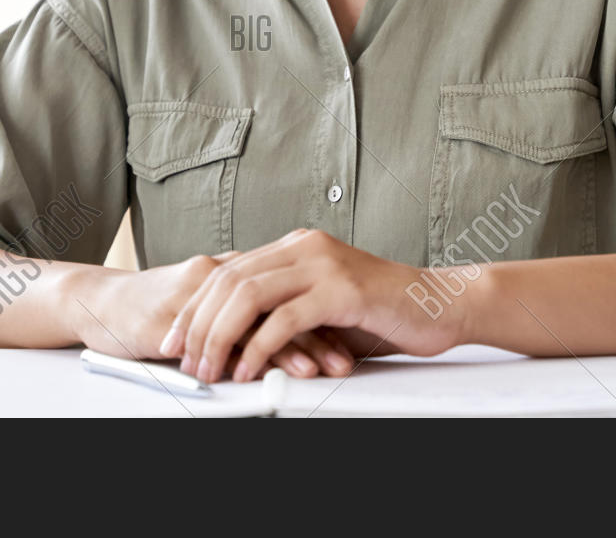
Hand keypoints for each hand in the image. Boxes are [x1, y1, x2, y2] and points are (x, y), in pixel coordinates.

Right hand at [71, 252, 353, 378]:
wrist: (100, 301)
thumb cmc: (152, 308)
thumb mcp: (204, 306)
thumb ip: (239, 313)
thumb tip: (281, 333)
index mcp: (234, 270)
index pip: (289, 291)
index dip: (322, 316)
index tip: (350, 339)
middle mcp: (222, 271)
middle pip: (282, 302)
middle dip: (319, 334)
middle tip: (346, 360)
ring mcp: (201, 286)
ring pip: (258, 316)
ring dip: (292, 346)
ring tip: (320, 370)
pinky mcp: (178, 306)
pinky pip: (219, 330)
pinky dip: (247, 350)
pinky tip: (265, 368)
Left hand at [160, 228, 463, 383]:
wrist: (440, 304)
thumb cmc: (384, 311)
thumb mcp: (325, 305)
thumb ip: (287, 310)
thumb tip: (239, 340)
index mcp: (297, 245)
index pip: (228, 270)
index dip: (195, 306)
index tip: (175, 338)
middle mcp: (305, 247)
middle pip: (229, 281)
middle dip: (197, 324)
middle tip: (184, 360)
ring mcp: (323, 265)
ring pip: (248, 297)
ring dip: (221, 337)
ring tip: (210, 369)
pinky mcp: (341, 291)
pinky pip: (285, 320)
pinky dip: (259, 348)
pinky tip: (249, 369)